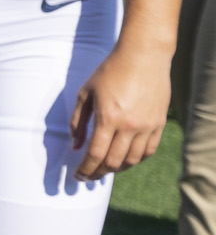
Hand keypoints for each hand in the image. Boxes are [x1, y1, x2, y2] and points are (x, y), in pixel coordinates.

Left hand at [71, 44, 170, 179]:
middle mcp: (129, 126)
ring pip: (132, 160)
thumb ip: (77, 121)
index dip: (85, 169)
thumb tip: (75, 145)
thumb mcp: (85, 93)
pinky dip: (136, 160)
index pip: (95, 154)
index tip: (78, 176)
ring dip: (117, 169)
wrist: (143, 57)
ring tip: (105, 169)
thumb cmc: (110, 72)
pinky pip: (148, 151)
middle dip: (98, 173)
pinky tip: (125, 160)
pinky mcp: (159, 124)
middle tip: (89, 177)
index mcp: (108, 118)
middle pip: (113, 161)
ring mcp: (147, 126)